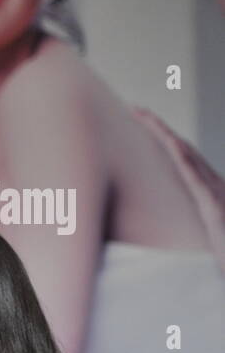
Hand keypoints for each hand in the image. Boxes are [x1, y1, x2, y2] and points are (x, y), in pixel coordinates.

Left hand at [133, 107, 224, 231]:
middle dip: (157, 127)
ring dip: (167, 137)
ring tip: (149, 119)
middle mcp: (209, 181)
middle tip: (136, 109)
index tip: (139, 117)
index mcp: (203, 184)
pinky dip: (185, 160)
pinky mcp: (212, 203)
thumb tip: (164, 200)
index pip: (178, 154)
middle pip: (180, 148)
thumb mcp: (200, 222)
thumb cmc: (222, 242)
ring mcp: (212, 190)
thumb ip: (187, 206)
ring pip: (187, 157)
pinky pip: (197, 178)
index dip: (160, 135)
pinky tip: (174, 145)